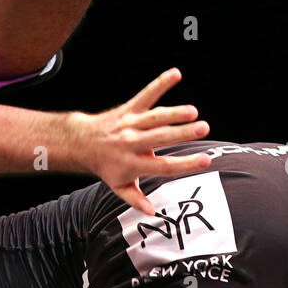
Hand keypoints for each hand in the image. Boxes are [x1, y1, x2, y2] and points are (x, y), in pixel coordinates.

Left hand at [76, 67, 211, 214]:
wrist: (82, 143)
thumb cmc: (106, 166)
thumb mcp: (118, 186)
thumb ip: (136, 199)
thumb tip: (152, 213)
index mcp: (133, 164)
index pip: (163, 166)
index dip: (184, 164)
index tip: (205, 161)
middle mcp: (132, 143)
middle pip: (160, 138)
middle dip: (182, 133)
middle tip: (204, 129)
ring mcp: (130, 125)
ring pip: (154, 118)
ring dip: (174, 113)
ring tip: (193, 111)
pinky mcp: (129, 109)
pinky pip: (146, 95)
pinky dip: (160, 84)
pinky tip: (176, 74)